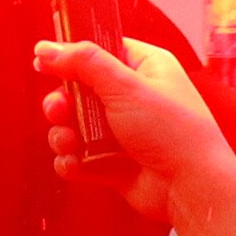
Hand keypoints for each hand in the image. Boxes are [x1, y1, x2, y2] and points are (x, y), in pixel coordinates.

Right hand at [35, 38, 235, 235]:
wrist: (191, 188)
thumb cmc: (171, 130)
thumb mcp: (126, 86)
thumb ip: (83, 63)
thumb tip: (45, 48)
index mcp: (145, 68)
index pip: (100, 51)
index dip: (71, 58)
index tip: (45, 63)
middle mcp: (134, 97)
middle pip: (80, 91)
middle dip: (62, 103)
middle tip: (58, 111)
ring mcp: (122, 132)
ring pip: (75, 126)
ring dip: (63, 134)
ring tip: (69, 142)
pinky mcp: (113, 164)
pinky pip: (80, 157)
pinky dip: (73, 161)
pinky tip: (76, 164)